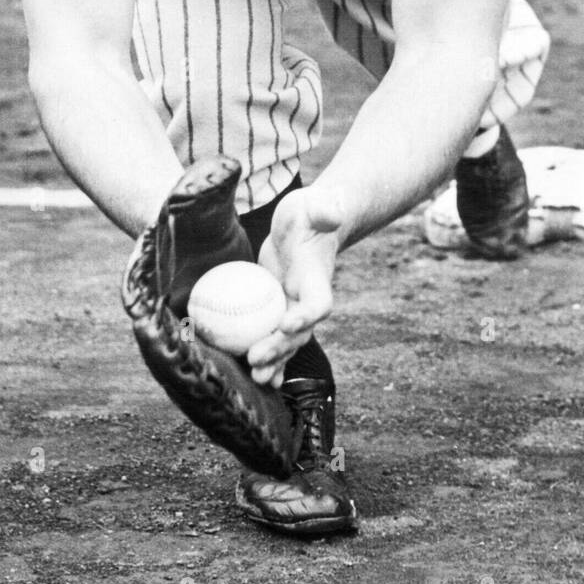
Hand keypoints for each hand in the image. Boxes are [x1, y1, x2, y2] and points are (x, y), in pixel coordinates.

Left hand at [246, 187, 339, 387]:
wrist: (308, 228)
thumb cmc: (311, 213)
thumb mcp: (315, 206)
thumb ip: (324, 210)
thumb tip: (331, 214)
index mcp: (318, 280)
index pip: (317, 303)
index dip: (306, 316)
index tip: (287, 323)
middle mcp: (308, 301)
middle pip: (298, 333)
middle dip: (280, 348)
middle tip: (256, 359)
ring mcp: (294, 309)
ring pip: (285, 342)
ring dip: (273, 361)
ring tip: (256, 377)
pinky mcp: (279, 311)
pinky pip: (273, 337)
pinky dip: (267, 357)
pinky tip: (252, 375)